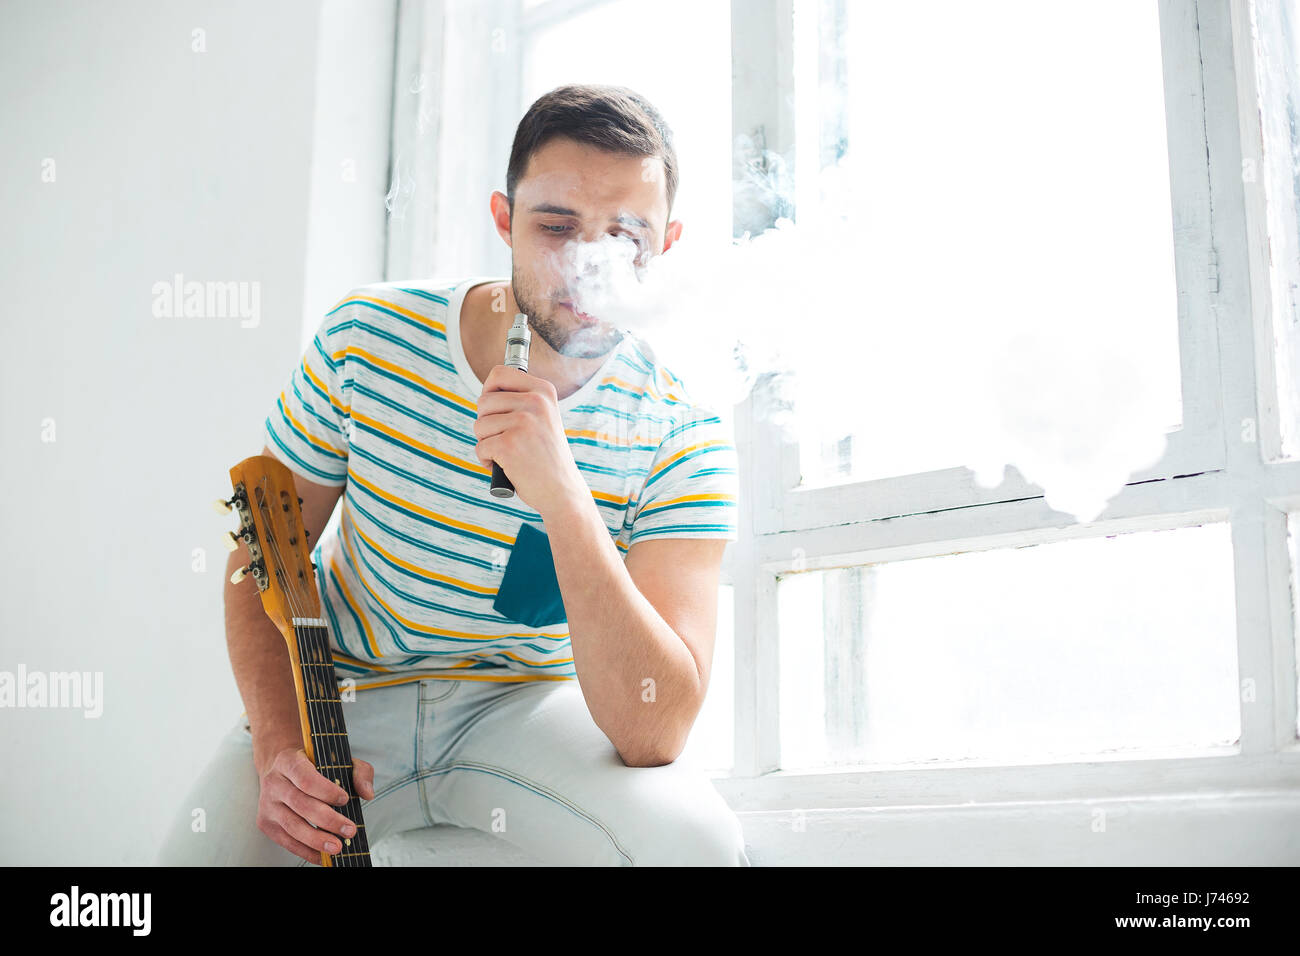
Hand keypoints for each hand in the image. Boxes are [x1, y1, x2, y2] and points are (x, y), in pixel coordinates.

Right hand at [256, 747, 375, 864]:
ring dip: (316, 839)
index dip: (326, 791)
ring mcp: (268, 805)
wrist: (281, 768)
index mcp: (289, 761)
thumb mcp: (337, 760)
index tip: (345, 799)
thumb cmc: (314, 766)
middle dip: (328, 820)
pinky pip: (286, 841)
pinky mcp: (266, 823)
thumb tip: (367, 794)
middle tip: (349, 830)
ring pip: (292, 826)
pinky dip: (306, 851)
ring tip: (337, 847)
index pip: (306, 778)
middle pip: (300, 804)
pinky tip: (323, 855)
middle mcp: (274, 782)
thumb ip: (358, 772)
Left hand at [474, 365, 589, 518]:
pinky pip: (480, 447)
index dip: (488, 391)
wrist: (562, 490)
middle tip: (505, 438)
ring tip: (508, 453)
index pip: (499, 373)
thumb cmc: (546, 456)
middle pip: (483, 401)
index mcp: (544, 391)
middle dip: (486, 423)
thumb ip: (521, 400)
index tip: (495, 409)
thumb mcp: (543, 418)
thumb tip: (488, 389)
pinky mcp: (509, 444)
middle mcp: (535, 402)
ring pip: (479, 425)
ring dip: (486, 442)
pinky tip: (505, 467)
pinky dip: (487, 460)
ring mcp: (522, 423)